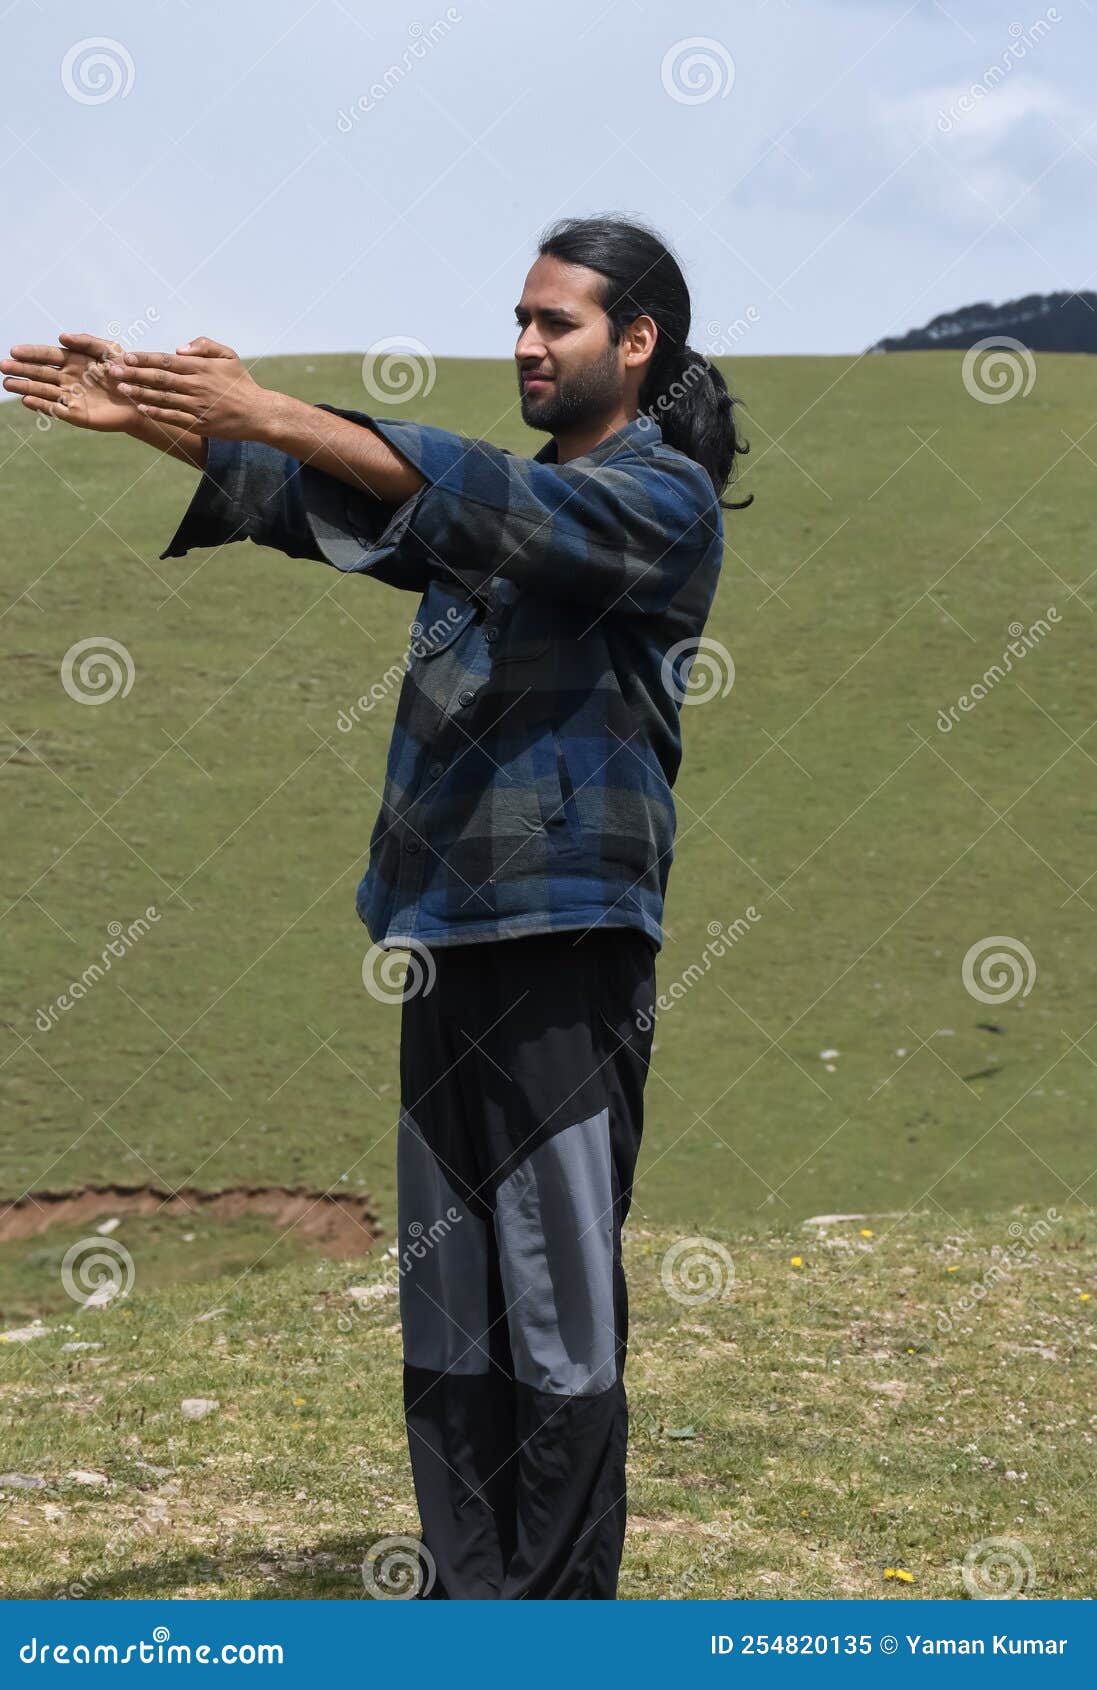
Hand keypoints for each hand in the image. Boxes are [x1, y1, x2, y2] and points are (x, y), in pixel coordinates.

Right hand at [1, 333, 137, 430]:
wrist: (142, 399)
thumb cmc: (127, 372)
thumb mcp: (110, 351)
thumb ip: (87, 341)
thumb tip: (61, 336)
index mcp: (73, 361)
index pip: (47, 355)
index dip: (31, 353)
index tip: (14, 351)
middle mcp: (68, 379)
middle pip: (40, 373)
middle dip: (21, 370)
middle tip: (2, 367)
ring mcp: (70, 397)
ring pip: (43, 391)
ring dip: (25, 387)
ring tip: (8, 384)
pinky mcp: (77, 415)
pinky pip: (56, 410)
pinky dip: (42, 405)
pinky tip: (28, 400)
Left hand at [108, 337, 274, 439]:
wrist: (259, 413)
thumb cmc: (241, 383)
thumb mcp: (229, 356)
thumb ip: (204, 346)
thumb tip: (179, 348)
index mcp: (201, 367)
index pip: (167, 360)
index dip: (145, 358)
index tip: (126, 355)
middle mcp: (197, 385)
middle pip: (160, 378)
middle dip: (134, 373)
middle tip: (112, 370)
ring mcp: (197, 406)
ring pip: (163, 398)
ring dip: (140, 392)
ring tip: (120, 387)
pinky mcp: (199, 423)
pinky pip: (173, 417)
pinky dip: (156, 412)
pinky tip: (141, 407)